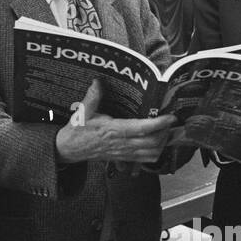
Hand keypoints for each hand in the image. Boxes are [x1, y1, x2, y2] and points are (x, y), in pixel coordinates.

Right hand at [55, 79, 177, 164]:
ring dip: (162, 143)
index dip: (159, 124)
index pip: (142, 129)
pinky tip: (157, 143)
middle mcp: (121, 144)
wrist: (69, 149)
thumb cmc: (77, 130)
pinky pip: (145, 160)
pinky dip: (156, 153)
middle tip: (170, 122)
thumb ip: (92, 97)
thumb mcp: (82, 112)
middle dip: (165, 133)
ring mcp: (123, 153)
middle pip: (152, 143)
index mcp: (113, 130)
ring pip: (151, 153)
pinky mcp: (123, 158)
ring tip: (165, 131)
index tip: (170, 117)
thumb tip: (98, 81)